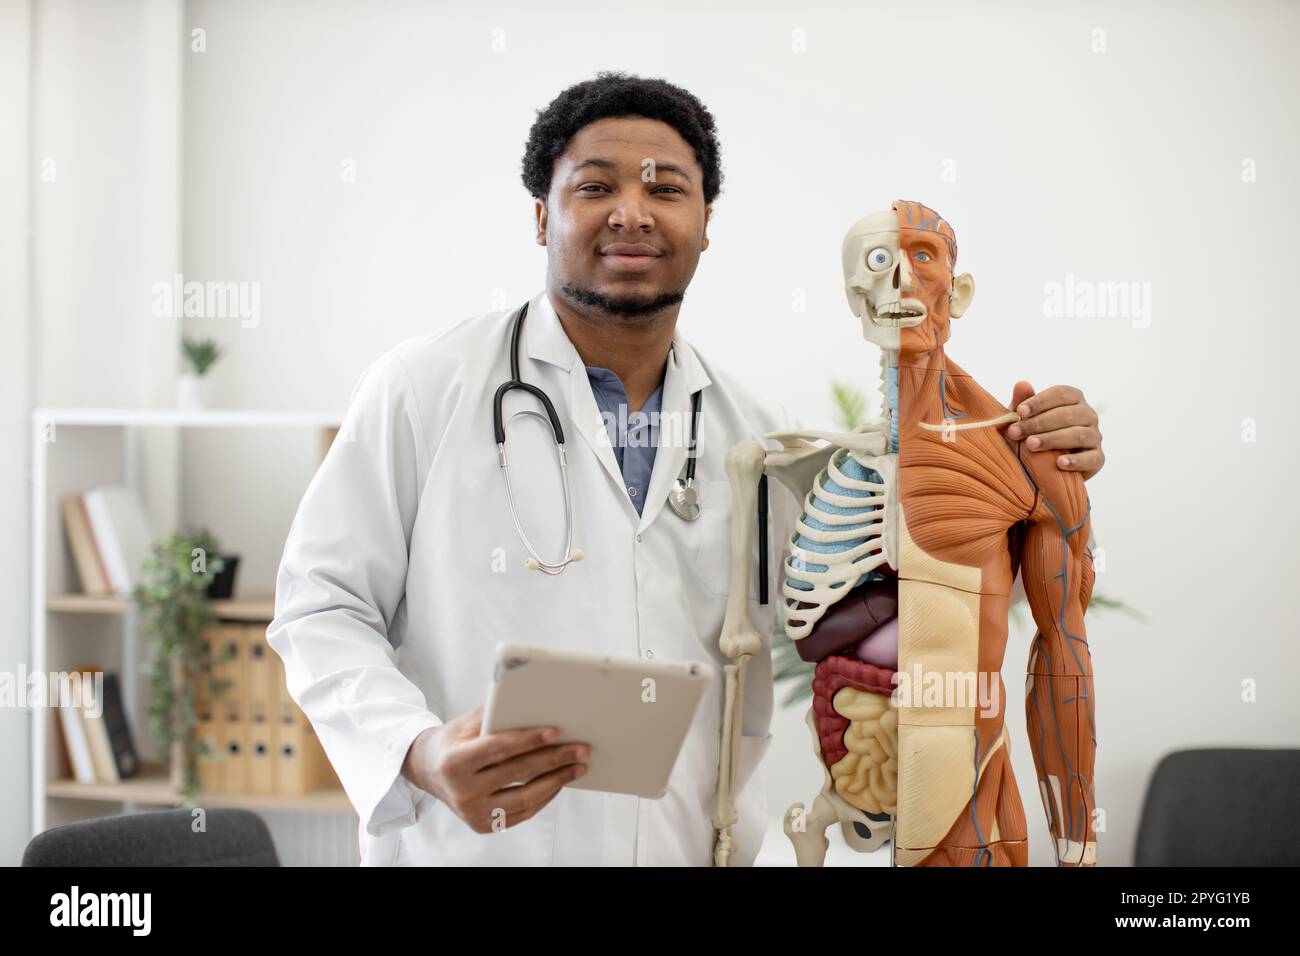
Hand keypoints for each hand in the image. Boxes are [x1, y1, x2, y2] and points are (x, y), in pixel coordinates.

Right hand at [401, 705, 588, 833]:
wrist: (429, 772)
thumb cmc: (451, 743)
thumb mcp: (464, 724)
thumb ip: (494, 715)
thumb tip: (534, 706)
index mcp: (454, 763)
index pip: (498, 749)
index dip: (528, 740)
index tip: (555, 732)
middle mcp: (463, 792)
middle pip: (518, 773)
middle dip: (554, 759)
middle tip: (581, 749)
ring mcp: (473, 813)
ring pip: (526, 798)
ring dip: (557, 781)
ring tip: (578, 767)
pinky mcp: (484, 825)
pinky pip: (523, 812)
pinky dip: (545, 796)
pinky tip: (559, 782)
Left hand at [1004, 381, 1104, 479]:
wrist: (1047, 466)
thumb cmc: (1035, 433)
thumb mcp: (1026, 419)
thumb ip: (1023, 402)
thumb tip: (1021, 384)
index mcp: (1074, 399)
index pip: (1060, 394)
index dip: (1039, 402)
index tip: (1019, 411)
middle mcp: (1088, 415)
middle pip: (1067, 415)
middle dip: (1038, 423)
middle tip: (1015, 432)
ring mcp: (1095, 436)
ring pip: (1078, 435)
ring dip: (1052, 439)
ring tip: (1031, 445)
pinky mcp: (1098, 458)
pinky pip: (1091, 458)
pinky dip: (1076, 461)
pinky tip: (1060, 463)